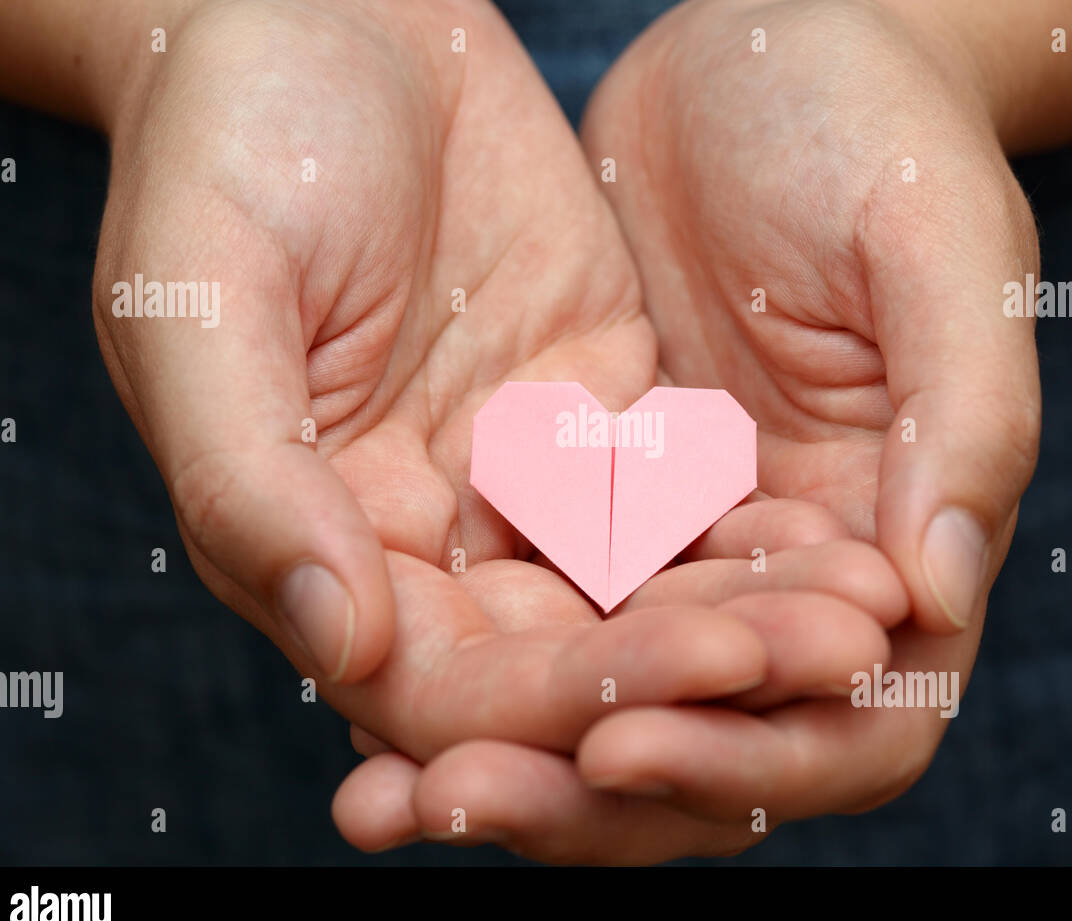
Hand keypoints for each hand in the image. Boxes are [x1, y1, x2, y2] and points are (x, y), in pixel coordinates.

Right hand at [93, 0, 778, 787]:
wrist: (325, 14)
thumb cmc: (228, 135)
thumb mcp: (203, 298)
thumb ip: (252, 482)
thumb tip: (343, 646)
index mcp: (316, 538)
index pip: (444, 687)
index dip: (568, 701)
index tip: (703, 664)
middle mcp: (423, 533)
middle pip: (564, 658)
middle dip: (695, 669)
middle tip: (837, 656)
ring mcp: (516, 471)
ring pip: (639, 588)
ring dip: (751, 610)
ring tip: (867, 612)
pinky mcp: (593, 404)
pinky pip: (680, 490)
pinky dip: (757, 521)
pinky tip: (850, 532)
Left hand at [413, 0, 1040, 841]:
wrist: (767, 43)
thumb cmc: (882, 126)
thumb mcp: (943, 249)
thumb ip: (963, 424)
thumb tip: (934, 601)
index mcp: (901, 541)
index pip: (848, 725)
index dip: (740, 756)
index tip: (618, 744)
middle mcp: (792, 568)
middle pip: (706, 741)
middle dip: (589, 793)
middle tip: (453, 800)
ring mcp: (689, 537)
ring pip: (605, 692)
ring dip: (508, 748)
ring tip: (386, 791)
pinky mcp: (601, 489)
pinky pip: (531, 593)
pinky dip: (468, 644)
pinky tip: (369, 666)